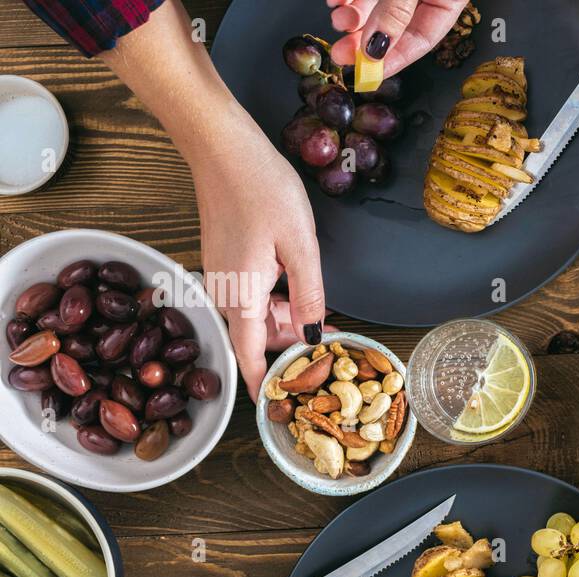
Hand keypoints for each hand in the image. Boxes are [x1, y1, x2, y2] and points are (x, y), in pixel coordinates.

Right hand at [101, 1, 327, 398]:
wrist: (221, 145)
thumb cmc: (261, 188)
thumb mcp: (300, 245)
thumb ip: (309, 295)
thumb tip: (312, 336)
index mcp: (240, 296)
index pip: (250, 356)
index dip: (266, 384)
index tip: (282, 406)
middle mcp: (225, 292)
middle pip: (257, 339)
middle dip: (292, 349)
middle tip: (334, 352)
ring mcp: (223, 276)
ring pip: (257, 317)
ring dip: (289, 324)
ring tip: (329, 325)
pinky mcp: (227, 261)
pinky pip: (252, 296)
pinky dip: (278, 303)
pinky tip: (304, 296)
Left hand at [328, 0, 469, 75]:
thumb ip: (397, 12)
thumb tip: (375, 49)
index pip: (421, 40)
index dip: (393, 61)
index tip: (368, 75)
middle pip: (393, 25)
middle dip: (364, 40)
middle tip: (343, 52)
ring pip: (373, 4)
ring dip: (352, 15)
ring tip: (340, 18)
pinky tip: (337, 0)